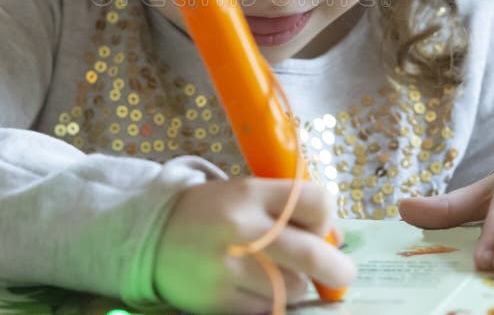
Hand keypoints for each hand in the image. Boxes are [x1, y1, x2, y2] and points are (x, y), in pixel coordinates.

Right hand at [153, 177, 355, 313]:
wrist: (152, 236)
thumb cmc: (211, 212)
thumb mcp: (246, 194)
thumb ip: (288, 210)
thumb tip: (337, 240)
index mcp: (250, 191)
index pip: (316, 201)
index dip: (327, 218)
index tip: (320, 228)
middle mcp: (242, 227)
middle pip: (313, 253)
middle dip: (338, 269)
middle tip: (342, 275)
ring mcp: (229, 267)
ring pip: (294, 287)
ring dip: (296, 285)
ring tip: (277, 274)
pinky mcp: (219, 300)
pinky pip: (269, 308)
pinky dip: (272, 302)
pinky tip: (257, 288)